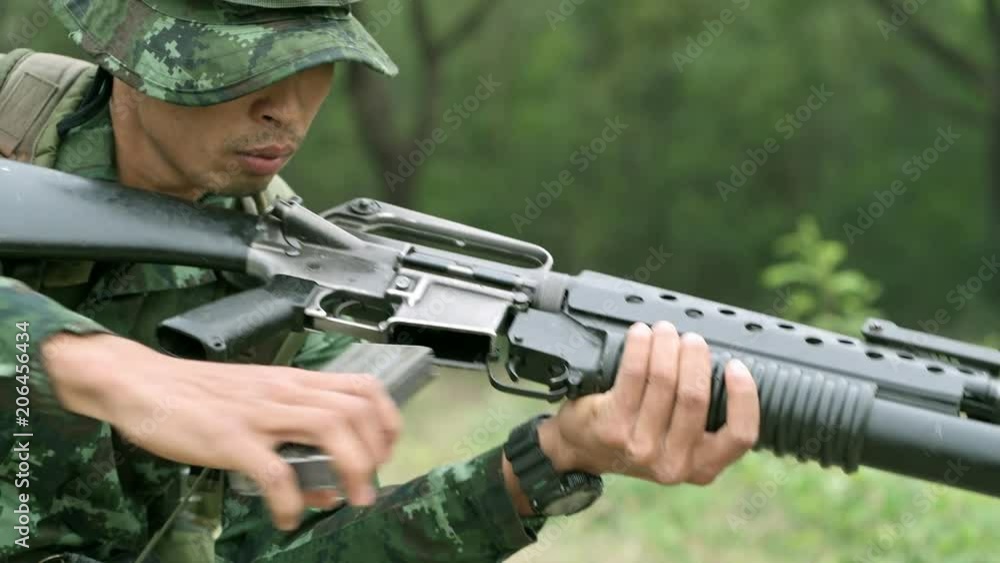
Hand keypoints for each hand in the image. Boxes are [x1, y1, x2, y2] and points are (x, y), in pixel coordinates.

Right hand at [42, 332, 401, 529]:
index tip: (385, 452)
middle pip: (356, 409)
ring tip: (349, 500)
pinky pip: (275, 471)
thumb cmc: (198, 395)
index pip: (363, 387)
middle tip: (368, 484)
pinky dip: (290, 500)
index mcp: (293, 382)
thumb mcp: (255, 403)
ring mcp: (259, 413)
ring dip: (351, 468)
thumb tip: (328, 485)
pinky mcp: (230, 438)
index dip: (387, 420)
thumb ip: (293, 436)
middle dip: (375, 450)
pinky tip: (286, 518)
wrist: (141, 382)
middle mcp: (284, 392)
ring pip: (330, 427)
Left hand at [540, 321, 759, 484]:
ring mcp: (641, 448)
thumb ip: (701, 418)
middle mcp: (674, 464)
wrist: (582, 447)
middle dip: (695, 357)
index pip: (740, 436)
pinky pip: (633, 375)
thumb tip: (716, 362)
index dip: (744, 396)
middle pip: (695, 397)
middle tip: (691, 338)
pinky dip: (640, 347)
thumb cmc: (637, 434)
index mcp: (701, 467)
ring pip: (664, 381)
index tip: (736, 366)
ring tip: (664, 330)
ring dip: (666, 346)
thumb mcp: (679, 441)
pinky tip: (640, 334)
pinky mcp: (613, 427)